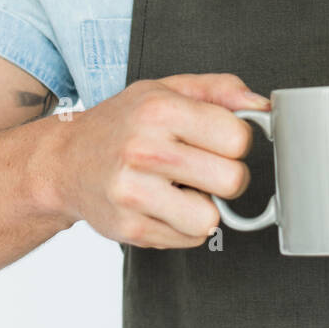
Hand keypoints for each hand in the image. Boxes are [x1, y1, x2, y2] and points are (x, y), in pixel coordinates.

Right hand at [54, 73, 269, 248]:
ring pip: (212, 217)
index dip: (236, 141)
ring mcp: (133, 193)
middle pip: (232, 181)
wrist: (65, 161)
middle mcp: (143, 150)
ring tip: (181, 187)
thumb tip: (263, 106)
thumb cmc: (122, 123)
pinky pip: (190, 239)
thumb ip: (221, 90)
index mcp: (159, 110)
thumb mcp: (168, 89)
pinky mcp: (129, 228)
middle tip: (204, 167)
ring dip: (205, 206)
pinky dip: (185, 224)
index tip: (218, 140)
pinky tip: (163, 204)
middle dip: (227, 176)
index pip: (237, 138)